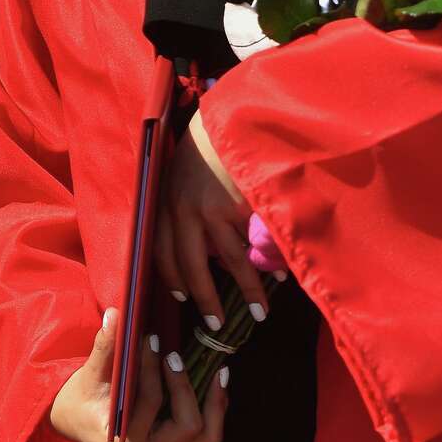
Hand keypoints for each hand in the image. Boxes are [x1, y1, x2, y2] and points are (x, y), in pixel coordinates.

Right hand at [49, 307, 228, 441]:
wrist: (78, 420)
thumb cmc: (83, 400)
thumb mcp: (89, 375)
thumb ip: (105, 347)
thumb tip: (115, 315)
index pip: (151, 403)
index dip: (153, 368)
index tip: (151, 339)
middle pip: (187, 425)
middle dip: (184, 385)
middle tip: (173, 355)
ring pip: (206, 435)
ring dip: (214, 402)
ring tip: (217, 370)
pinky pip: (206, 432)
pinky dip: (215, 407)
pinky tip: (215, 380)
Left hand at [156, 109, 270, 331]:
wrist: (232, 117)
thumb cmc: (212, 143)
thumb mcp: (187, 173)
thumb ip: (187, 206)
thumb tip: (204, 248)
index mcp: (167, 204)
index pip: (163, 255)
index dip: (174, 281)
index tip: (184, 300)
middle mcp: (182, 211)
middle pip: (190, 269)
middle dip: (206, 300)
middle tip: (216, 324)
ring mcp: (209, 211)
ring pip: (227, 263)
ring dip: (246, 291)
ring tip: (258, 312)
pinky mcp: (235, 207)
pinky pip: (251, 245)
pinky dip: (266, 264)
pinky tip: (278, 277)